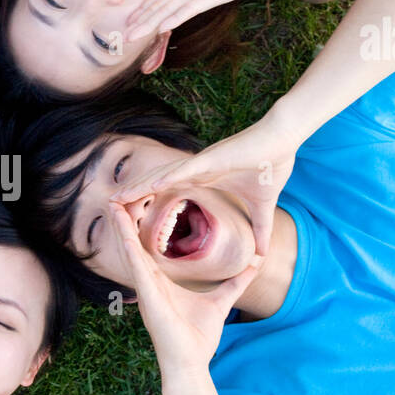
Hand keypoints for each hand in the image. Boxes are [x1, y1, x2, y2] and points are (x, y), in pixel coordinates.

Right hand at [110, 204, 261, 377]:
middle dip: (123, 221)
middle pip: (132, 245)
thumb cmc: (198, 338)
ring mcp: (145, 291)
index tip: (137, 204)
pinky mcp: (148, 299)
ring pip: (129, 252)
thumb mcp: (222, 302)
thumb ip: (235, 282)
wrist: (190, 365)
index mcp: (158, 282)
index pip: (146, 248)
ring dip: (120, 228)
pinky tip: (125, 233)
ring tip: (112, 205)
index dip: (138, 226)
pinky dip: (130, 249)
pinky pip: (136, 269)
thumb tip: (254, 265)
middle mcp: (147, 284)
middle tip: (115, 196)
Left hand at [113, 118, 297, 254]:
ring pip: (165, 176)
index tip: (133, 213)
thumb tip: (263, 254)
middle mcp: (197, 170)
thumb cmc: (272, 165)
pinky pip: (185, 169)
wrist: (284, 140)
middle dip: (135, 194)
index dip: (151, 200)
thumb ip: (260, 229)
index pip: (170, 191)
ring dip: (141, 187)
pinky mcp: (212, 158)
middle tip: (110, 206)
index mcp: (204, 178)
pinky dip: (167, 178)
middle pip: (159, 183)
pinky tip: (150, 187)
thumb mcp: (263, 207)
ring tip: (118, 197)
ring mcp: (202, 163)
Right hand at [126, 0, 293, 39]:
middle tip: (124, 35)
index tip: (129, 17)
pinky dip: (176, 17)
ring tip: (135, 36)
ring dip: (152, 25)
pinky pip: (192, 9)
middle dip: (143, 21)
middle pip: (162, 8)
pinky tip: (163, 27)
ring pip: (171, 12)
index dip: (144, 6)